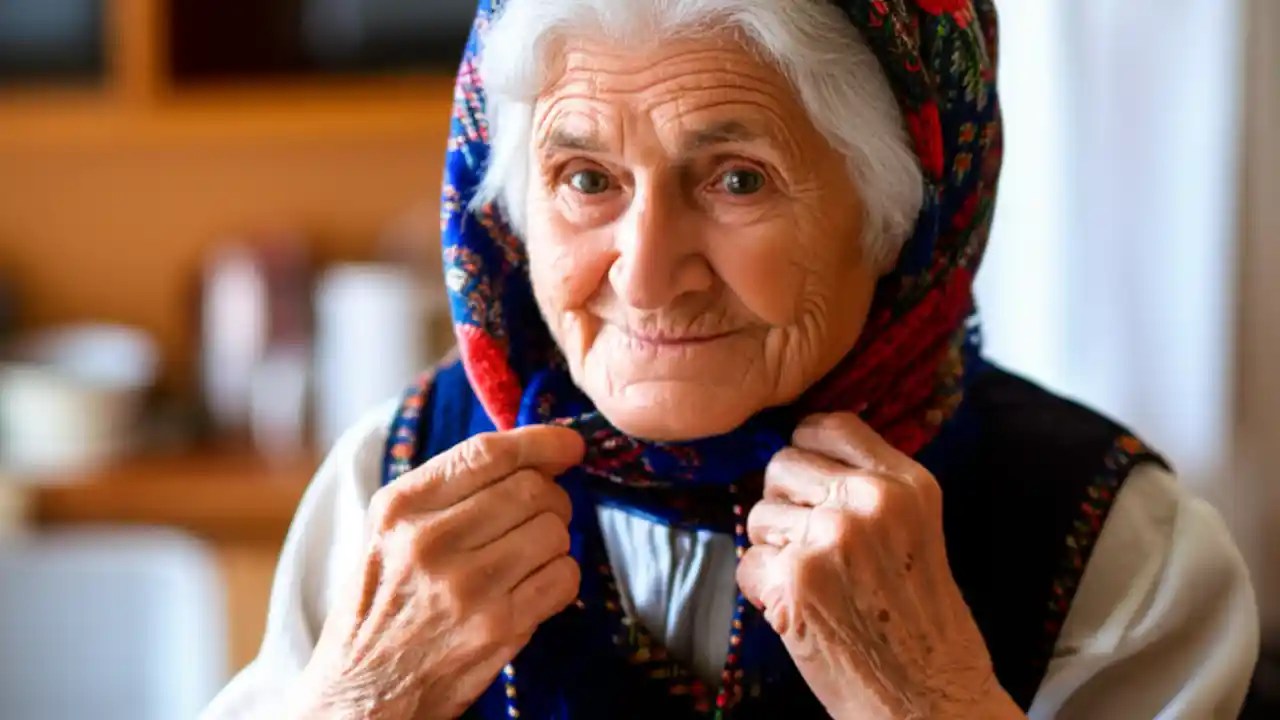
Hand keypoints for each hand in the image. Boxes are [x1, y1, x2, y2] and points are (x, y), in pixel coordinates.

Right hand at [291, 425, 585, 719]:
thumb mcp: (389, 532)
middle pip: (532, 489)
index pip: (487, 452)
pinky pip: (564, 578)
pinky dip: (561, 577)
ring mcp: (467, 587)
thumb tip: (533, 452)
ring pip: (555, 531)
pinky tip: (534, 587)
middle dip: (553, 496)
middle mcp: (430, 542)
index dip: (539, 441)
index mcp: (400, 507)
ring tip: (529, 556)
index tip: (567, 445)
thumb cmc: (382, 605)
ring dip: (555, 540)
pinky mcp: (498, 628)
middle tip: (545, 512)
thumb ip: (448, 488)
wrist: (362, 693)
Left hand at [736, 413, 1022, 719]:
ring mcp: (831, 537)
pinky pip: (748, 563)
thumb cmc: (918, 619)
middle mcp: (870, 501)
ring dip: (773, 551)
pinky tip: (802, 610)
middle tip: (815, 547)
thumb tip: (802, 445)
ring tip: (816, 583)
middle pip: (782, 464)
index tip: (809, 482)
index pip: (828, 424)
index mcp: (907, 483)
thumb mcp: (917, 527)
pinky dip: (763, 592)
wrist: (929, 697)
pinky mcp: (795, 578)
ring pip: (758, 514)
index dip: (806, 450)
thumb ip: (871, 483)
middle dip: (785, 504)